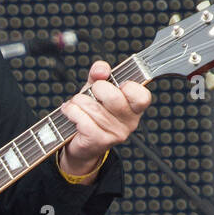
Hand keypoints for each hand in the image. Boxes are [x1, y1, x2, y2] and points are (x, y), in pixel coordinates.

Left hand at [59, 60, 151, 174]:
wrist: (81, 144)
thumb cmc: (92, 114)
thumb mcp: (97, 90)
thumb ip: (100, 74)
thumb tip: (101, 70)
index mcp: (135, 109)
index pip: (142, 96)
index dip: (128, 86)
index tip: (116, 85)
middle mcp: (129, 123)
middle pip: (114, 97)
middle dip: (96, 89)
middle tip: (91, 94)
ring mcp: (116, 134)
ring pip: (93, 108)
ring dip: (79, 101)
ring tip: (76, 104)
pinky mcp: (99, 141)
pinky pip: (83, 120)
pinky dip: (71, 111)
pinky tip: (70, 112)